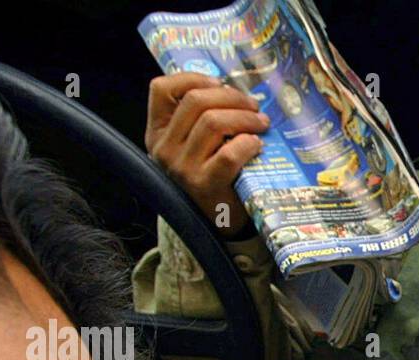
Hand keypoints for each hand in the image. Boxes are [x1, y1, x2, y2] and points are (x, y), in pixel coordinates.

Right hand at [145, 73, 269, 237]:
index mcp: (157, 133)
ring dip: (245, 117)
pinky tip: (258, 145)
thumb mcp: (193, 146)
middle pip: (196, 101)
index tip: (220, 83)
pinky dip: (248, 143)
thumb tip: (232, 89)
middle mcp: (164, 148)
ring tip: (261, 123)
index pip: (161, 89)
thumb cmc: (210, 178)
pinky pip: (229, 153)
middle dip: (231, 97)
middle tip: (253, 106)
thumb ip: (199, 120)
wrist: (217, 223)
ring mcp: (182, 167)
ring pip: (213, 122)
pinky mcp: (204, 184)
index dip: (193, 77)